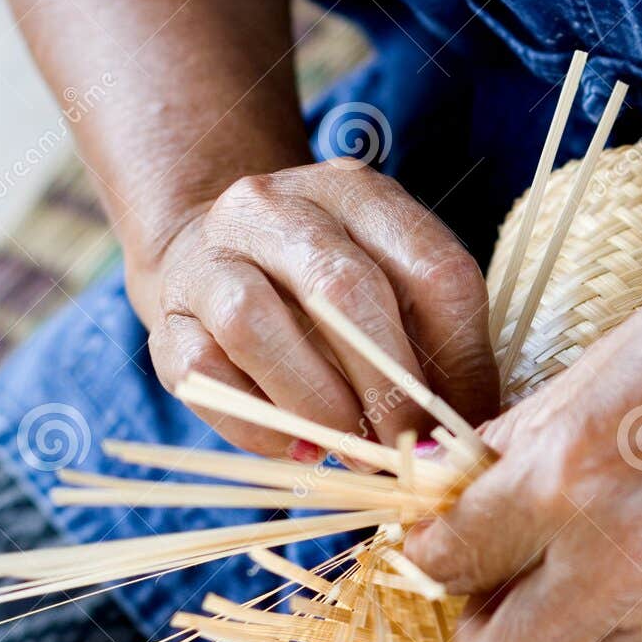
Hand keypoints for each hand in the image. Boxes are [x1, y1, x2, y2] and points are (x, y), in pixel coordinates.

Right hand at [134, 162, 498, 455]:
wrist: (208, 253)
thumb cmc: (322, 288)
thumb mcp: (391, 287)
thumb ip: (437, 342)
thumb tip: (476, 432)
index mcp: (356, 191)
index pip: (430, 267)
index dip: (460, 359)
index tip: (468, 421)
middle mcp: (274, 207)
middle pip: (344, 291)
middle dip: (389, 388)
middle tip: (412, 448)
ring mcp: (209, 256)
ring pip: (256, 325)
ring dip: (319, 405)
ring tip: (356, 450)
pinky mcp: (166, 317)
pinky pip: (205, 375)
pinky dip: (259, 425)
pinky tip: (300, 449)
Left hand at [404, 229, 641, 641]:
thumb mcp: (600, 363)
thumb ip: (515, 446)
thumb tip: (451, 494)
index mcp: (568, 476)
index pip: (445, 566)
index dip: (435, 556)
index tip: (451, 545)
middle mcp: (619, 563)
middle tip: (499, 595)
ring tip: (571, 609)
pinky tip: (635, 612)